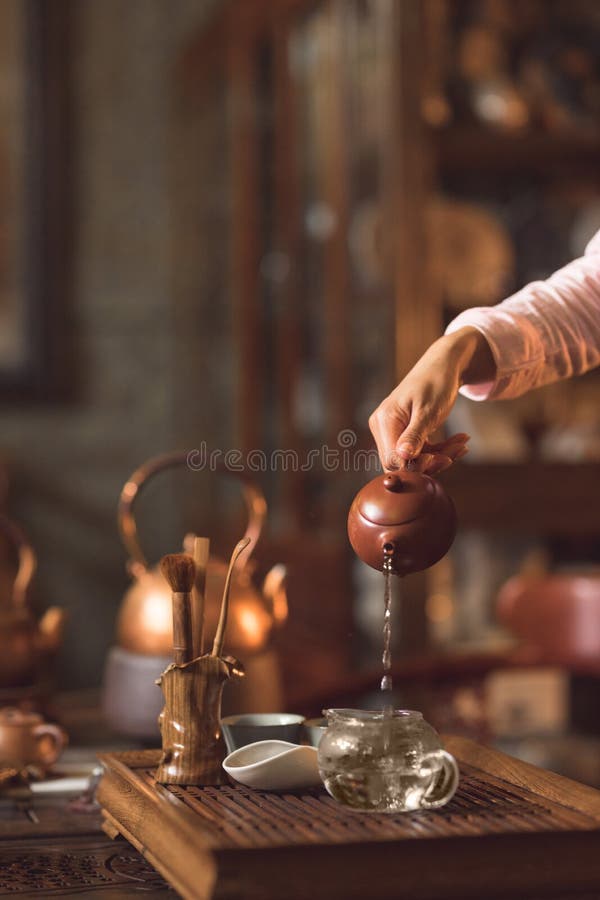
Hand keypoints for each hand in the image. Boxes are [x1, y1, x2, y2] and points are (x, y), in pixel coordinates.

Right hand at [369, 327, 494, 470]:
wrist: (443, 364)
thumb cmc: (436, 382)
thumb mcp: (428, 411)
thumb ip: (414, 436)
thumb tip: (402, 459)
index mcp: (385, 421)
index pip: (393, 459)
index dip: (417, 466)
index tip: (444, 460)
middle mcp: (383, 427)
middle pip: (403, 461)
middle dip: (432, 461)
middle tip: (457, 451)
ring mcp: (393, 430)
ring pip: (414, 458)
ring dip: (440, 455)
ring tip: (463, 444)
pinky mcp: (404, 431)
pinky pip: (420, 450)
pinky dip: (439, 449)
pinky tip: (459, 441)